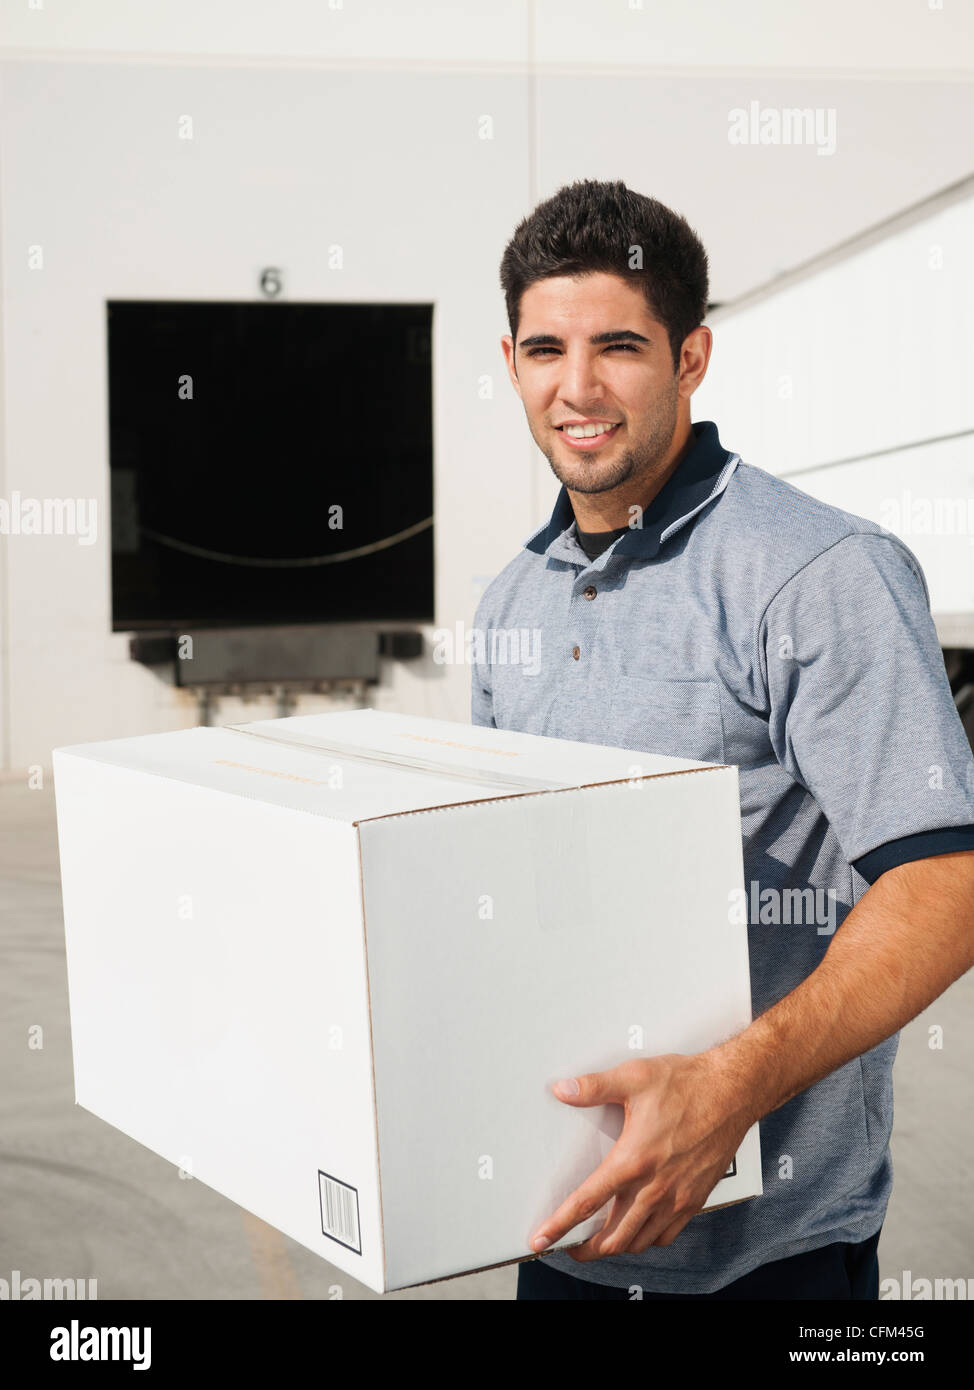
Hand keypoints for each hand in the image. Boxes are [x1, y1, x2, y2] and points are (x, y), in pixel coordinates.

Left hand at [529, 1051, 751, 1259]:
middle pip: (612, 1237)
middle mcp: (654, 1187)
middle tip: (569, 1246)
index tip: (541, 1240)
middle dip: (586, 1249)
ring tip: (599, 1242)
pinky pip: (666, 1235)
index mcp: (633, 1160)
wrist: (732, 1092)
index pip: (587, 1203)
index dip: (560, 1225)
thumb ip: (594, 1086)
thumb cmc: (686, 1084)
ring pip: (639, 1241)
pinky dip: (647, 1240)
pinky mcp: (694, 1199)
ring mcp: (677, 1198)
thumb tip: (562, 1089)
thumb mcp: (634, 1077)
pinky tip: (638, 1230)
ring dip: (615, 1247)